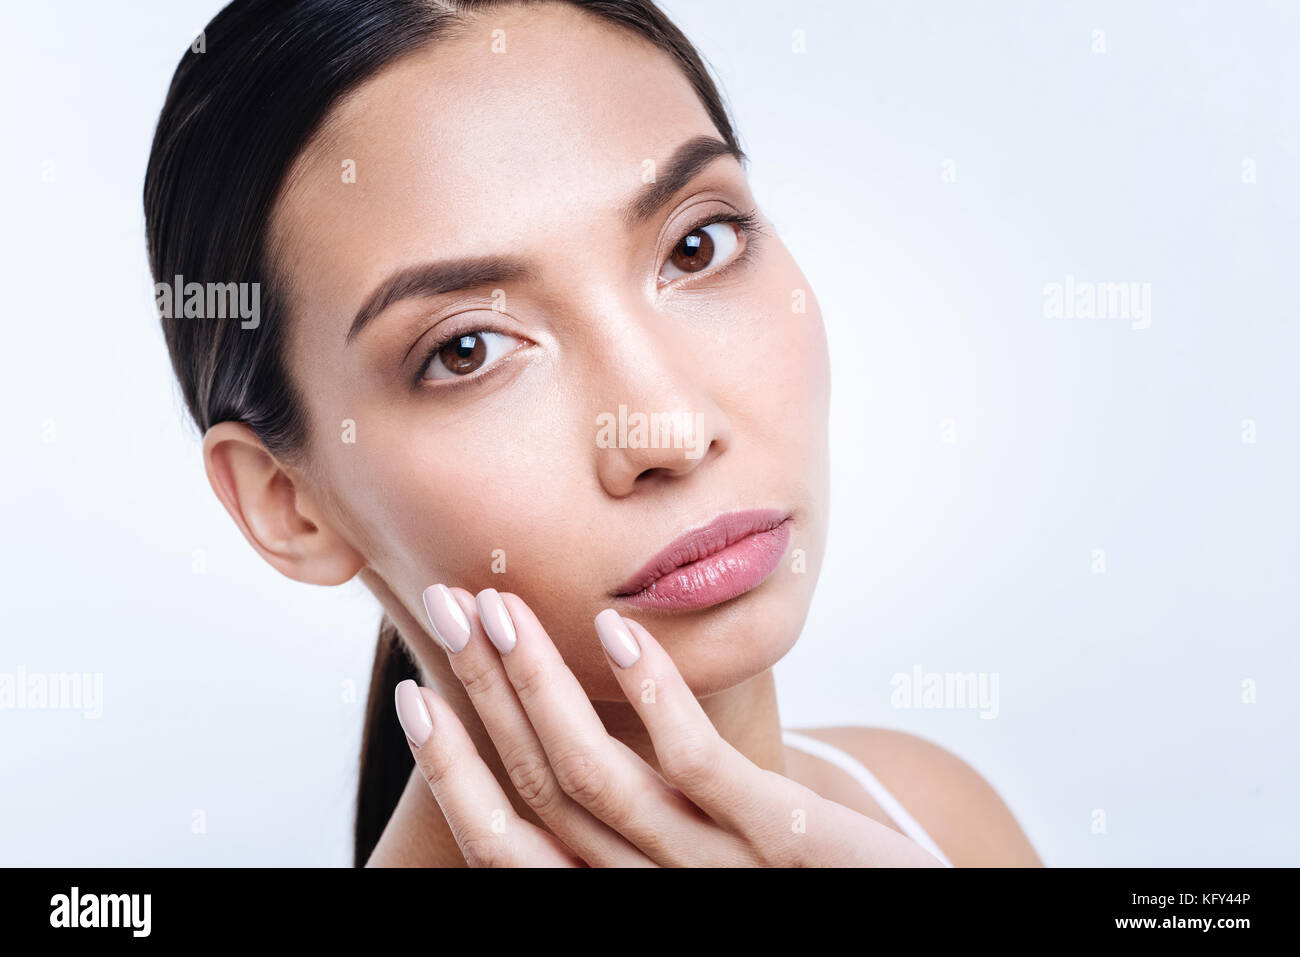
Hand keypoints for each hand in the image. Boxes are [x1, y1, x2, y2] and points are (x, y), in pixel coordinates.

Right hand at [392, 585, 946, 866]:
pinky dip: (650, 697)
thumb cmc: (799, 881)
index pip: (512, 842)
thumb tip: (576, 736)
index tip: (412, 694)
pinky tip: (615, 632)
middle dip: (481, 695)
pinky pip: (699, 767)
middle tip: (442, 608)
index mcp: (625, 893)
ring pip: (596, 776)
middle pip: (542, 789)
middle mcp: (651, 891)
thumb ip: (646, 813)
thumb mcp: (703, 854)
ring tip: (501, 607)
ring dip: (538, 684)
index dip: (454, 770)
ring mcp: (717, 868)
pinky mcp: (787, 841)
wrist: (912, 922)